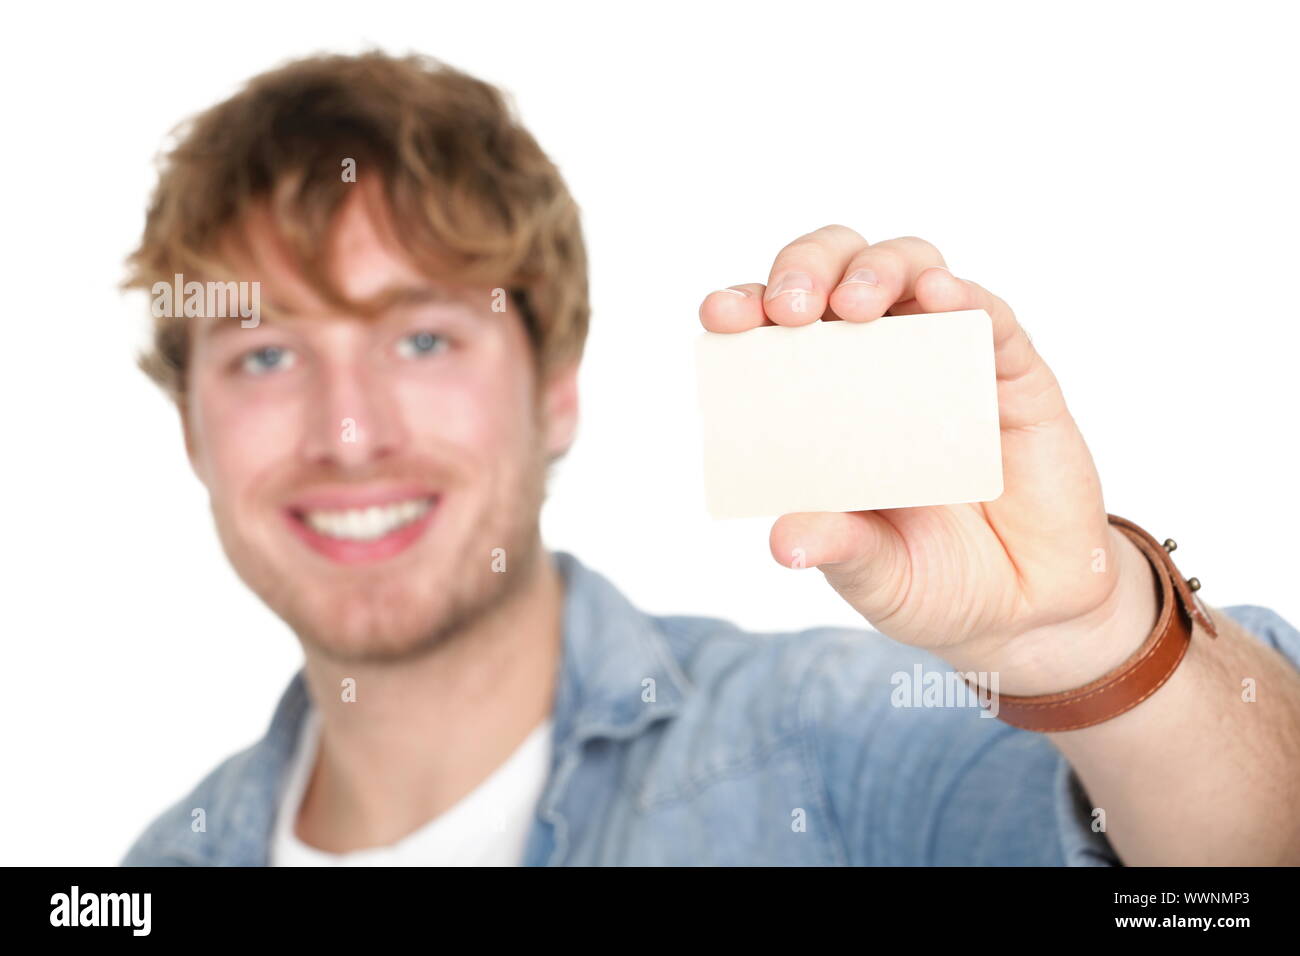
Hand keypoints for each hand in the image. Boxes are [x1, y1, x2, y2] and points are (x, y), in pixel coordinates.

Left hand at [698, 226, 1156, 685]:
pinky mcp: (1013, 373)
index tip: (719, 316)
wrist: (1029, 612)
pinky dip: (965, 295)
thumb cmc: (933, 581)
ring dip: (878, 270)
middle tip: (791, 309)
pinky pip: (990, 317)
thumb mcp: (875, 575)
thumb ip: (838, 549)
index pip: (770, 331)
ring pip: (909, 269)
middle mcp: (877, 364)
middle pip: (835, 272)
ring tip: (856, 304)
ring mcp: (947, 359)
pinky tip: (939, 294)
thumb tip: (784, 542)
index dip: (743, 307)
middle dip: (805, 269)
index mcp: (820, 401)